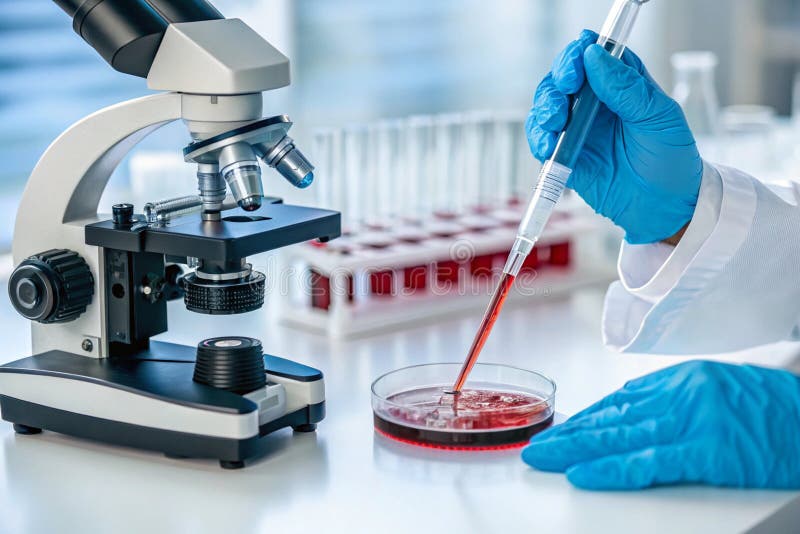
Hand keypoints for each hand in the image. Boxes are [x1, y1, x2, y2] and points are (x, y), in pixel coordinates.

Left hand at [521, 360, 799, 489]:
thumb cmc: (770, 407)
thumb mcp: (716, 390)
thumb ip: (673, 401)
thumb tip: (629, 414)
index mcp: (679, 380)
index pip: (618, 402)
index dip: (585, 419)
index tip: (560, 430)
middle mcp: (678, 394)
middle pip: (612, 418)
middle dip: (569, 433)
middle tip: (536, 446)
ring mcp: (691, 420)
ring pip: (620, 436)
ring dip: (576, 449)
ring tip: (543, 458)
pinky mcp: (708, 449)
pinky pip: (649, 462)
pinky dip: (611, 469)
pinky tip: (582, 475)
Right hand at [526, 30, 702, 243]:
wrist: (663, 209)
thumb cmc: (671, 160)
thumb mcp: (659, 118)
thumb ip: (626, 87)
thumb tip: (594, 56)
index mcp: (622, 83)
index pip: (594, 54)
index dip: (580, 53)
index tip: (578, 65)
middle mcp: (595, 102)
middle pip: (562, 76)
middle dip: (557, 81)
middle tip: (564, 94)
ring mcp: (577, 128)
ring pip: (547, 105)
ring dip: (544, 109)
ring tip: (555, 124)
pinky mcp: (565, 155)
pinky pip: (542, 140)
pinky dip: (538, 139)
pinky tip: (548, 147)